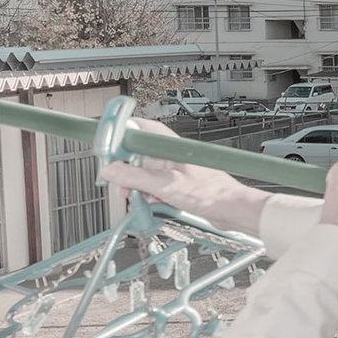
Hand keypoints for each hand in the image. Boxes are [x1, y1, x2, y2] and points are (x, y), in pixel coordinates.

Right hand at [99, 118, 269, 235]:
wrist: (232, 209)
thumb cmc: (211, 193)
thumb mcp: (164, 185)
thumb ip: (134, 177)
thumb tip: (110, 170)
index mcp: (168, 146)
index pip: (138, 128)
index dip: (120, 134)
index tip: (105, 146)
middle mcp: (171, 155)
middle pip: (137, 154)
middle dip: (126, 169)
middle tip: (119, 183)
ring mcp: (175, 170)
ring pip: (145, 172)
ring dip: (138, 185)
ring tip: (137, 197)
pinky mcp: (179, 184)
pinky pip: (156, 186)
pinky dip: (150, 194)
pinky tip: (153, 202)